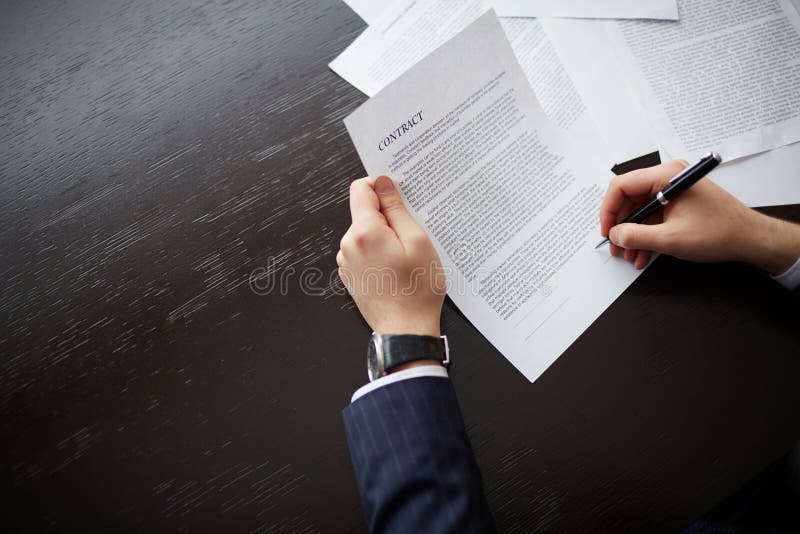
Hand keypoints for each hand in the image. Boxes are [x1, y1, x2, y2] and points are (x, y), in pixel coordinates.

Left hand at [337, 176, 445, 336]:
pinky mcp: (351, 275)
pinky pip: (364, 251)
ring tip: (407, 255)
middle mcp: (348, 245)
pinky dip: (380, 252)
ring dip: (385, 236)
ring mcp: (346, 262)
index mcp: (363, 232)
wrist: (405, 332)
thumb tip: (383, 183)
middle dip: (387, 216)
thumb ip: (396, 208)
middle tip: (412, 233)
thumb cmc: (416, 291)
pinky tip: (397, 267)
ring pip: (365, 232)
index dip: (381, 187)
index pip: (361, 189)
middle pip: (364, 212)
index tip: (399, 195)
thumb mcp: (417, 241)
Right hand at [599, 159, 799, 273]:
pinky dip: (646, 235)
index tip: (606, 231)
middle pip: (629, 198)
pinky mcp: (678, 202)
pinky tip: (643, 254)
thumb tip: (614, 235)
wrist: (750, 239)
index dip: (609, 210)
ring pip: (640, 210)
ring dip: (632, 234)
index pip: (622, 185)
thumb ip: (636, 236)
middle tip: (615, 246)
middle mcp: (668, 178)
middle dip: (620, 226)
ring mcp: (673, 190)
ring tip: (629, 255)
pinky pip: (653, 216)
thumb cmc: (720, 232)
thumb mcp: (670, 239)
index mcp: (666, 176)